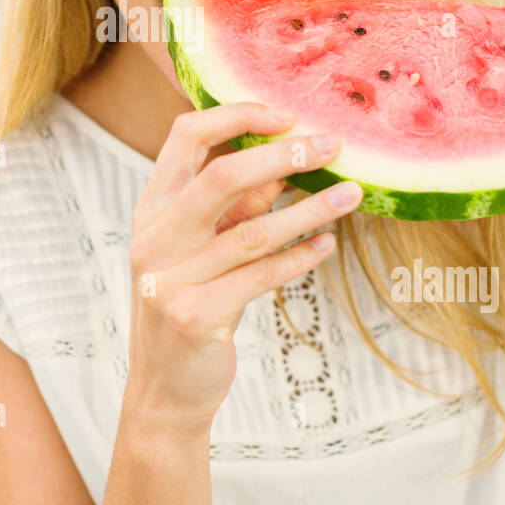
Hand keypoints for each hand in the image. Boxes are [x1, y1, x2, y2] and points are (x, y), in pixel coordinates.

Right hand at [122, 103, 364, 431]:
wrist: (164, 388)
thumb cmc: (190, 305)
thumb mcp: (204, 249)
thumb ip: (236, 207)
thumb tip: (284, 162)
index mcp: (152, 208)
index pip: (185, 137)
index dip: (236, 116)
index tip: (285, 115)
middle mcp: (155, 237)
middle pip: (221, 176)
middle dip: (282, 155)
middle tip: (330, 145)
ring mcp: (170, 277)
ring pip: (253, 231)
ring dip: (310, 209)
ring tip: (352, 194)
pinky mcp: (195, 315)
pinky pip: (261, 276)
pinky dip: (300, 257)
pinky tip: (327, 245)